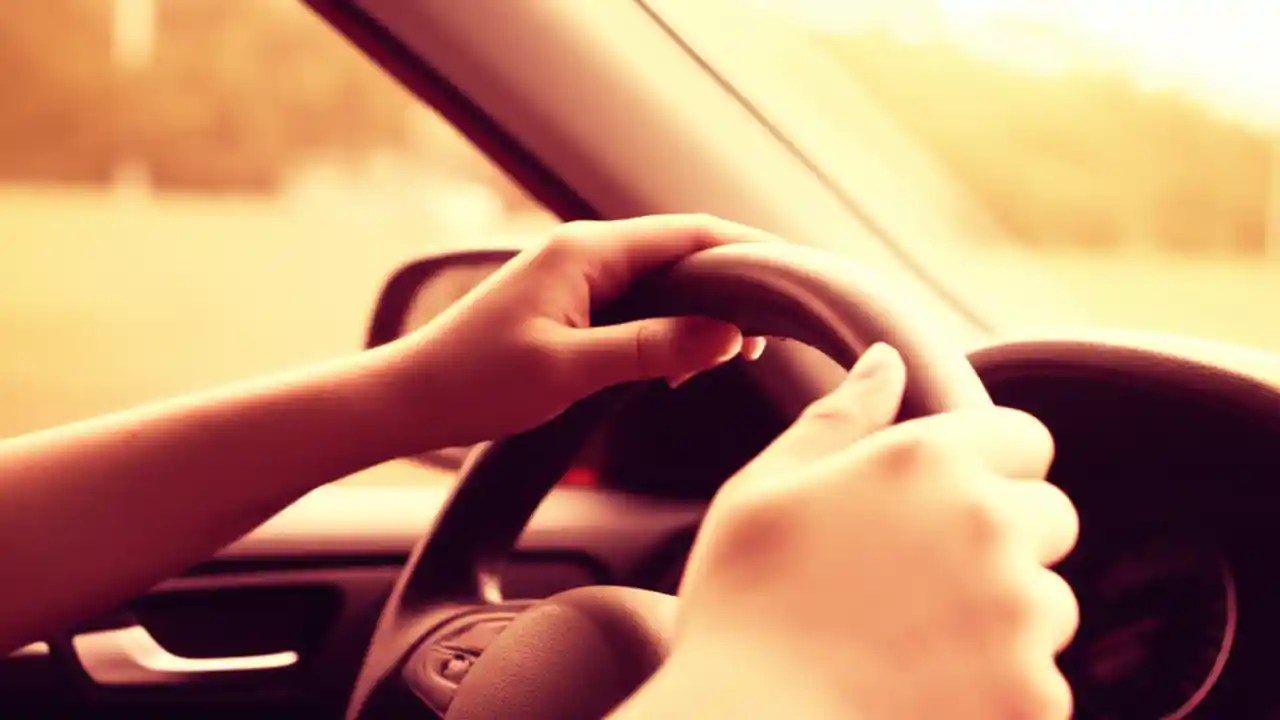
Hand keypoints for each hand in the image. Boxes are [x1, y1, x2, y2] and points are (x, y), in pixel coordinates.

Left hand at [374, 215, 770, 451]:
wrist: (411, 398)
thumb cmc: (478, 381)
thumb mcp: (571, 369)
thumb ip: (653, 348)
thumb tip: (729, 335)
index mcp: (587, 250)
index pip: (691, 233)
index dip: (749, 251)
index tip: (793, 278)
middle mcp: (585, 251)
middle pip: (682, 252)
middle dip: (731, 286)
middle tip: (769, 333)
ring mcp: (576, 275)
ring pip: (662, 280)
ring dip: (700, 312)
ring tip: (732, 355)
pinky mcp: (568, 302)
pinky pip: (637, 302)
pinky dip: (668, 327)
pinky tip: (679, 366)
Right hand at [643, 344, 1079, 718]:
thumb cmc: (743, 611)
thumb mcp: (764, 492)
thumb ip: (838, 418)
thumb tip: (888, 359)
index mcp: (927, 461)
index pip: (1024, 438)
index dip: (988, 469)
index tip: (944, 507)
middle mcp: (990, 524)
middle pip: (1050, 517)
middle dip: (1005, 542)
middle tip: (924, 584)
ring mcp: (1021, 615)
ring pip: (1049, 604)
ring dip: (1006, 621)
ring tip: (916, 651)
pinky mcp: (1035, 696)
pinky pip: (1042, 682)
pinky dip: (999, 692)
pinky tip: (925, 698)